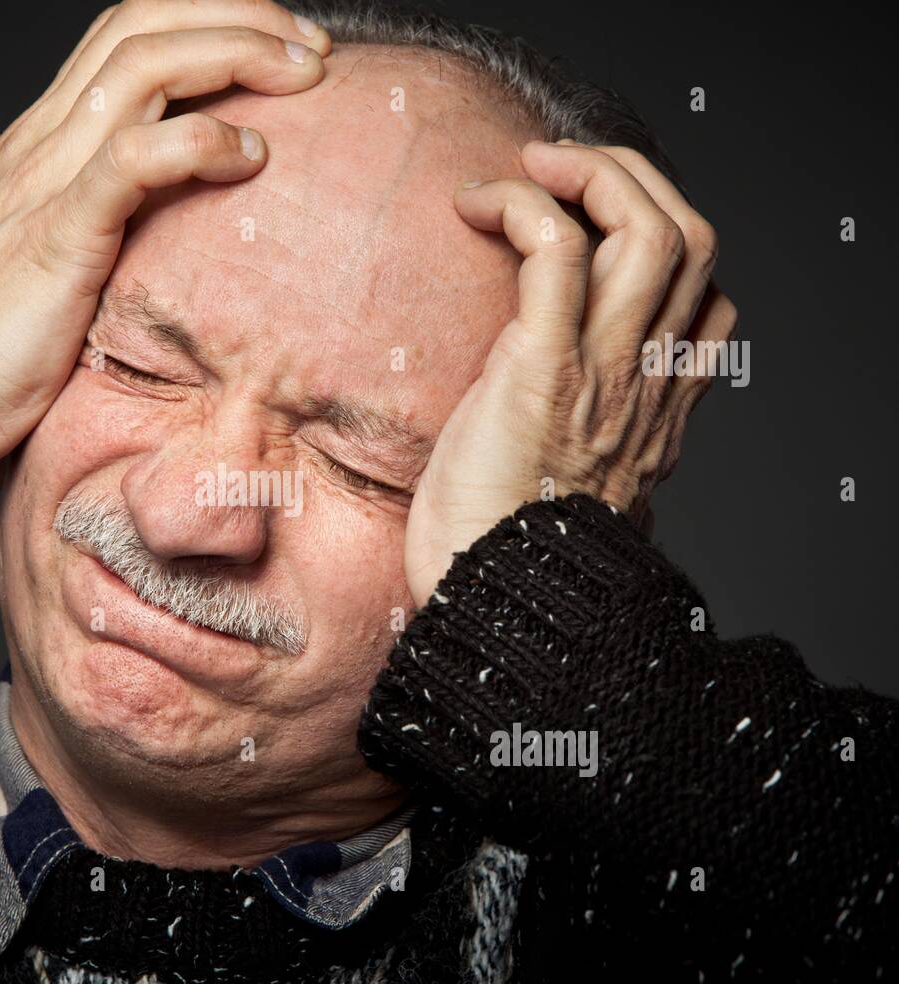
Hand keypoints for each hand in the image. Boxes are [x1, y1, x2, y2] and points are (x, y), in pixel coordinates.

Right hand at [0, 0, 329, 502]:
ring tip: (302, 76)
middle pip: (142, 26)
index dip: (211, 18)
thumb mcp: (65, 253)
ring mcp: (45, 181)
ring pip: (142, 68)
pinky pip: (130, 161)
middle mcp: (44, 140)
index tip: (283, 46)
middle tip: (315, 47)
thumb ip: (115, 216)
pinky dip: (196, 144)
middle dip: (240, 16)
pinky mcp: (56, 237)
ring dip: (234, 55)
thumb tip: (191, 215)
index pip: (129, 35)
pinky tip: (247, 157)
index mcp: (47, 139)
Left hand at [404, 140, 737, 606]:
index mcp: (654, 416)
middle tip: (562, 168)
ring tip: (531, 166)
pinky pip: (557, 252)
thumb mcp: (568, 503)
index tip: (600, 238)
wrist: (497, 612)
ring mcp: (604, 374)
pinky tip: (479, 204)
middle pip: (693, 241)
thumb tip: (550, 449)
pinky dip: (524, 207)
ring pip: (648, 229)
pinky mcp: (544, 370)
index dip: (669, 253)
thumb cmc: (504, 563)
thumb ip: (581, 463)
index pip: (709, 309)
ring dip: (591, 173)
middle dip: (636, 180)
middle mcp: (646, 385)